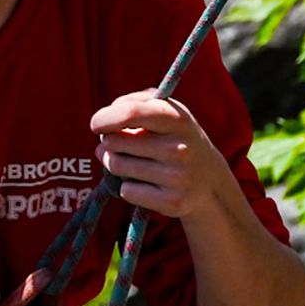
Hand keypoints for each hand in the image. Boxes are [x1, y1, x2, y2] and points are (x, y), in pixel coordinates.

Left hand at [89, 90, 238, 222]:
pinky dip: (127, 187)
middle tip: (118, 144)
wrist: (208, 180)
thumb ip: (133, 103)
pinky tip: (144, 183)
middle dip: (108, 142)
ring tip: (130, 161)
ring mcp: (177, 177)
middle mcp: (179, 148)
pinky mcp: (173, 202)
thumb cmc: (175, 137)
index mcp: (176, 118)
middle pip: (114, 142)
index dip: (105, 118)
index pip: (131, 113)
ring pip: (116, 166)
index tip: (96, 125)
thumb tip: (103, 122)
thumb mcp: (165, 110)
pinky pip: (126, 191)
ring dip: (114, 163)